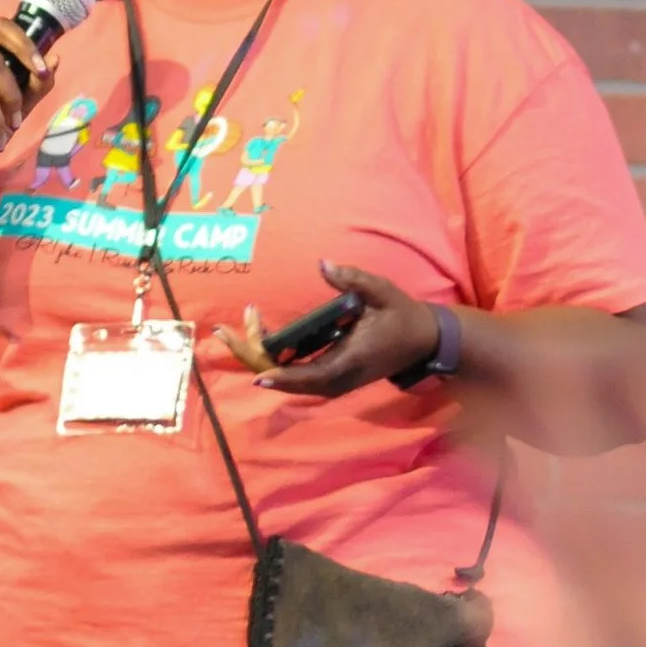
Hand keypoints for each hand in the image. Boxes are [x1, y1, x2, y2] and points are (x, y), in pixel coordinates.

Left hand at [226, 264, 445, 401]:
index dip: (282, 377)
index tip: (258, 376)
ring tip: (236, 326)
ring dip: (258, 355)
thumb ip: (353, 280)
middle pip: (285, 379)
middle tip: (224, 330)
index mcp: (349, 361)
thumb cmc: (401, 315)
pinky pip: (293, 374)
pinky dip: (272, 357)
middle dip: (253, 356)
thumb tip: (324, 264)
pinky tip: (259, 333)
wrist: (421, 341)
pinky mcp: (329, 377)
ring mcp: (332, 381)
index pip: (309, 376)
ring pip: (285, 378)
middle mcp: (336, 378)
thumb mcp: (381, 292)